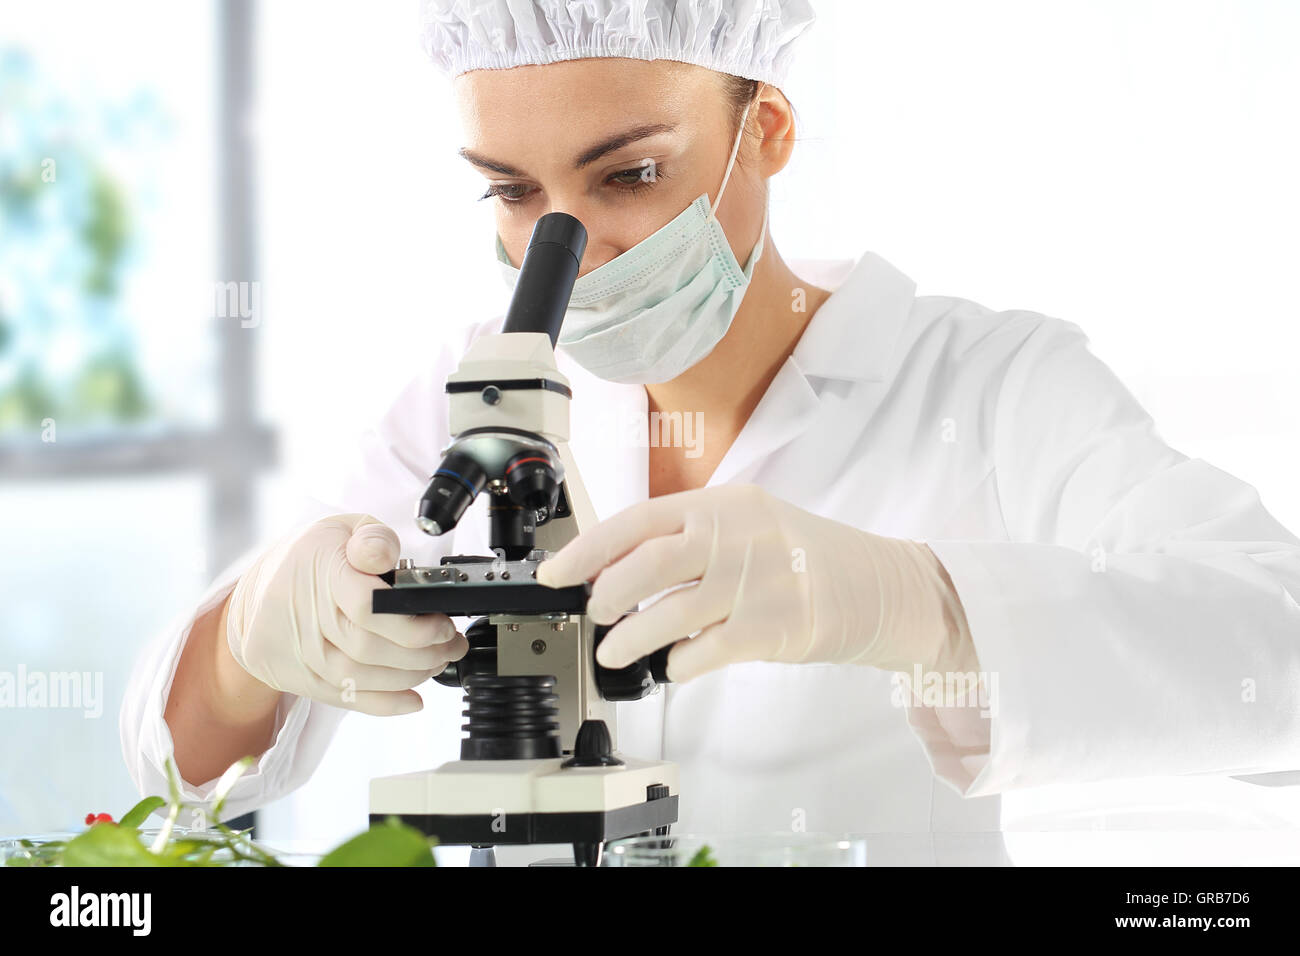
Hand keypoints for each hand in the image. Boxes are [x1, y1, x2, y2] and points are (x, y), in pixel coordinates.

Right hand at [225, 514, 468, 714]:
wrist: (252, 600)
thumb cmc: (306, 560)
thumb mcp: (340, 529)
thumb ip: (372, 538)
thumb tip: (384, 555)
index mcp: (322, 573)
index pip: (368, 608)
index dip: (413, 624)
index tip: (443, 623)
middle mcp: (308, 617)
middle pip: (370, 648)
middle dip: (423, 652)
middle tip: (451, 644)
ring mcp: (302, 654)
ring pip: (361, 678)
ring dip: (411, 676)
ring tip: (437, 662)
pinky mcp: (303, 680)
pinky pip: (346, 699)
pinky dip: (385, 704)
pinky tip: (414, 698)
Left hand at [535, 485, 973, 682]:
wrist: (880, 586)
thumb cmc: (804, 557)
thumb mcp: (747, 524)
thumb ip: (689, 539)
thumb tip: (617, 568)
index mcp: (724, 503)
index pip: (639, 519)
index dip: (588, 549)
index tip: (556, 574)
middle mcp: (738, 535)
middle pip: (648, 564)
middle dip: (607, 595)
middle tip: (595, 613)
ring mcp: (758, 582)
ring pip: (669, 613)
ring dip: (631, 638)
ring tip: (616, 651)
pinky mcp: (775, 627)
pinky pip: (705, 651)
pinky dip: (678, 663)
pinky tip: (675, 664)